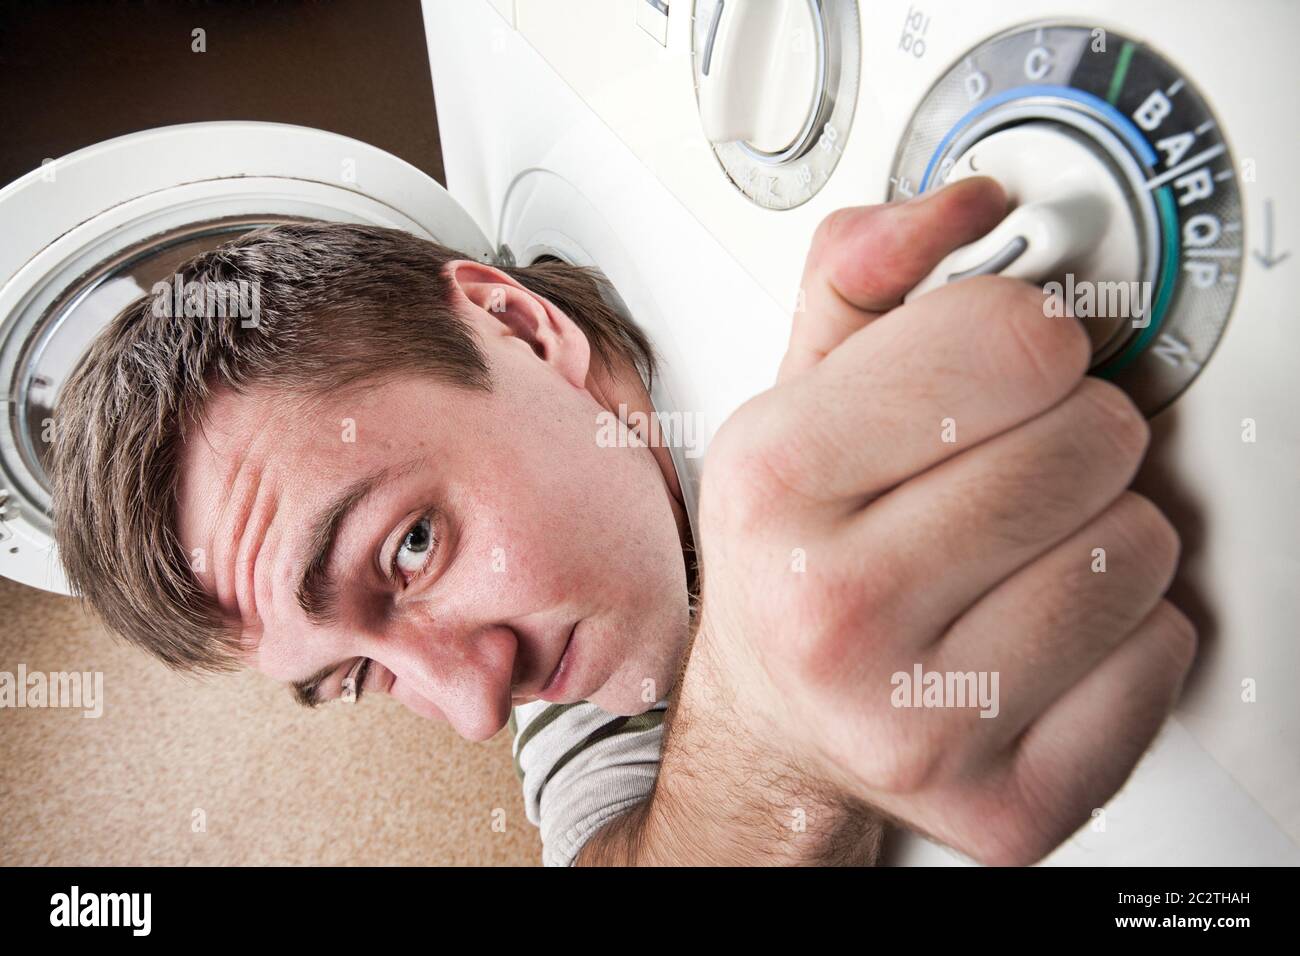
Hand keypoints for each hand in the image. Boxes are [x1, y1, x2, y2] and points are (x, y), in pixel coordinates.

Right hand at [690, 177, 1196, 864]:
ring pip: (1143, 548)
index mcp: (773, 485)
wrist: (780, 720)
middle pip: (1094, 441)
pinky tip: (1036, 634)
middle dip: (1069, 434)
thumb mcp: (797, 393)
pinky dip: (1122, 633)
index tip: (999, 365)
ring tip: (1014, 555)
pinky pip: (1162, 654)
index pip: (1012, 339)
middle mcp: (832, 614)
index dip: (1026, 338)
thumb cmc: (794, 554)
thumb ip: (867, 272)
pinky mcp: (1005, 806)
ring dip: (1100, 532)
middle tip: (1004, 469)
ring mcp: (921, 720)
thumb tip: (967, 204)